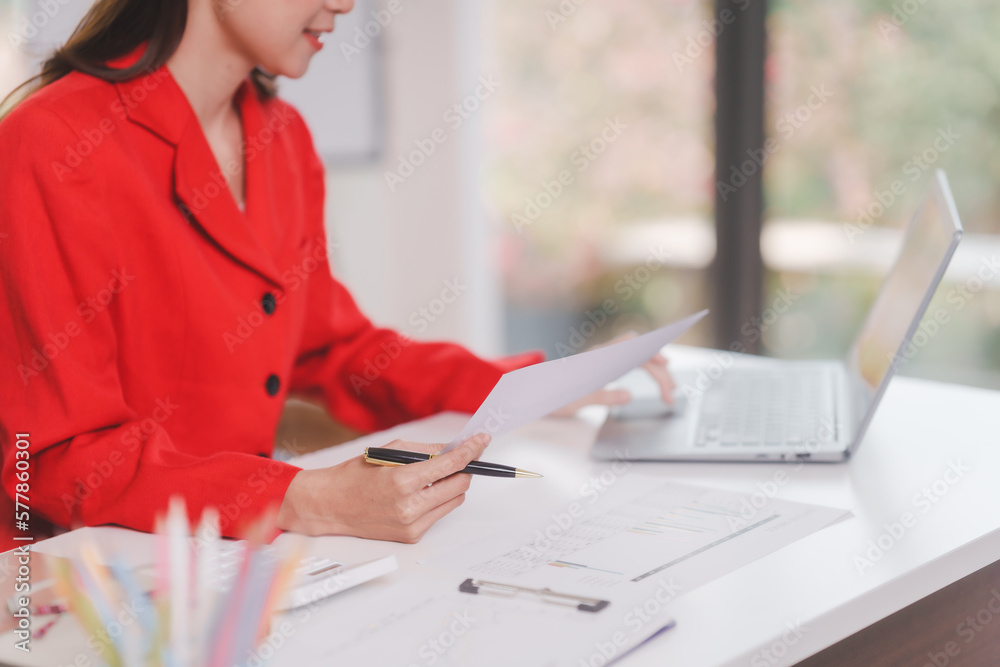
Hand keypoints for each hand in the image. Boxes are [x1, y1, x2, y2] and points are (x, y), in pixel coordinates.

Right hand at [276, 433, 489, 542]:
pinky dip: (437, 500)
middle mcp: (410, 506)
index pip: (451, 464)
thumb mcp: (390, 452)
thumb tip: (454, 447)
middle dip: (464, 468)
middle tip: (459, 457)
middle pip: (460, 484)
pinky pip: (440, 514)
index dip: (471, 450)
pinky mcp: (412, 536)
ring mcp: (412, 525)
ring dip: (452, 484)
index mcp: (402, 480)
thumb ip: (426, 450)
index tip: (482, 441)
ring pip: (455, 500)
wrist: (330, 506)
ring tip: (432, 476)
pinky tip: (420, 493)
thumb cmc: (355, 476)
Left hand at [551, 333, 674, 416]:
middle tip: (671, 394)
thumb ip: (606, 397)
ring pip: (638, 355)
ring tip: (667, 387)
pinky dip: (645, 366)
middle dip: (660, 371)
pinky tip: (650, 375)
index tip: (667, 371)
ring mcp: (604, 357)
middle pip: (642, 353)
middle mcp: (604, 354)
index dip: (655, 358)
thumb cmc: (554, 394)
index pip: (635, 351)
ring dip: (655, 368)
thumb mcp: (580, 401)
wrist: (536, 391)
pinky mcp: (602, 364)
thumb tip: (629, 395)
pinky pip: (630, 359)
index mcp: (600, 358)